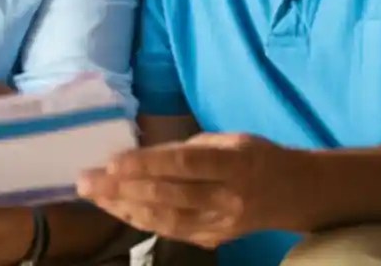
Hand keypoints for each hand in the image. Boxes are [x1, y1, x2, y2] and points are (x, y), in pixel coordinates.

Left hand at [77, 133, 308, 248]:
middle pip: (169, 196)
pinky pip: (171, 231)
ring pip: (166, 219)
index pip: (184, 164)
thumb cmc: (257, 156)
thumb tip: (140, 154)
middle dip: (122, 190)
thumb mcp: (229, 139)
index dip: (145, 164)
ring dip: (124, 208)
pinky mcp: (213, 240)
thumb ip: (187, 148)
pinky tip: (117, 211)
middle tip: (85, 182)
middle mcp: (228, 198)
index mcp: (235, 163)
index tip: (110, 162)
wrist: (295, 194)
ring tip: (94, 196)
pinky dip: (141, 221)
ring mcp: (221, 225)